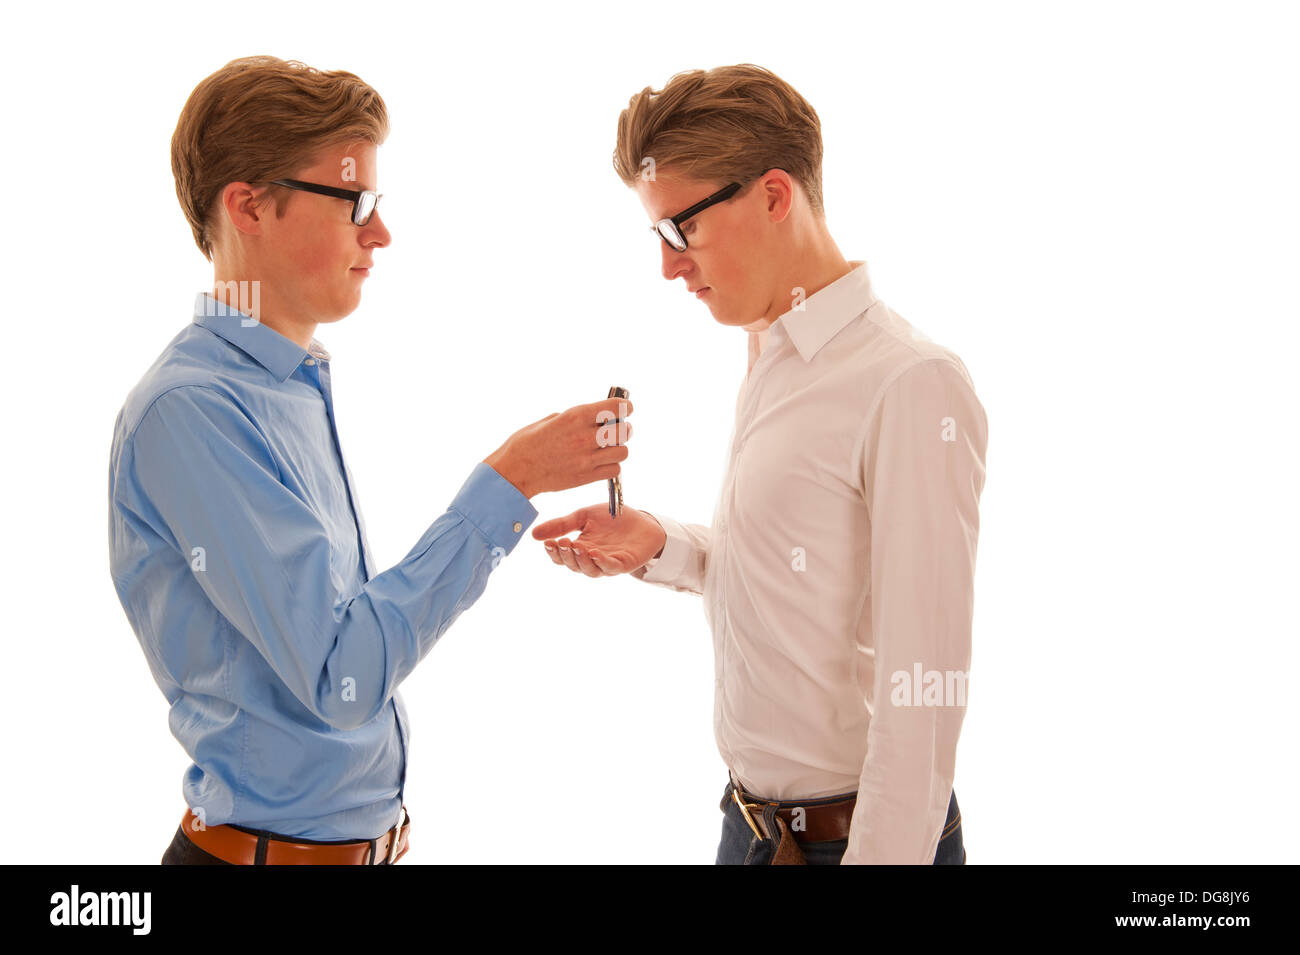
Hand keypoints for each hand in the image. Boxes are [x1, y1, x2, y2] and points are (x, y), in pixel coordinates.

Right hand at [483, 398, 631, 498]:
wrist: (515, 470)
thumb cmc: (528, 442)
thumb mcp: (551, 420)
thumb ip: (574, 418)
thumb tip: (593, 417)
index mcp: (574, 417)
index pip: (614, 408)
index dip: (625, 406)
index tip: (626, 407)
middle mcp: (583, 437)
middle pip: (623, 431)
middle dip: (624, 428)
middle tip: (618, 429)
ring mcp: (586, 459)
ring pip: (622, 452)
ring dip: (618, 448)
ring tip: (608, 448)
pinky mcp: (585, 477)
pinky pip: (614, 470)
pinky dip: (612, 466)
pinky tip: (601, 462)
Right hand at [532, 504, 666, 576]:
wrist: (642, 520)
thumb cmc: (612, 520)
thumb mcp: (584, 517)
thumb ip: (562, 525)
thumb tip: (534, 534)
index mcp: (580, 549)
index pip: (562, 556)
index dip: (554, 552)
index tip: (547, 542)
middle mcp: (592, 560)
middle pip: (574, 565)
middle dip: (566, 556)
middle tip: (562, 542)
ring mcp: (607, 564)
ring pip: (590, 570)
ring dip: (582, 560)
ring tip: (576, 546)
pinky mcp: (624, 564)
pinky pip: (610, 567)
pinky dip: (602, 562)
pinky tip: (594, 553)